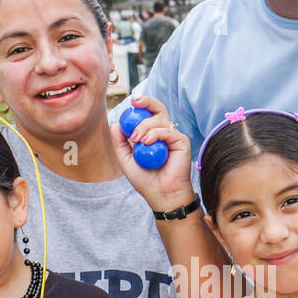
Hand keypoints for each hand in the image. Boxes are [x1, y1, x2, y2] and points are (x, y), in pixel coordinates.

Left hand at [110, 96, 195, 210]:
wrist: (161, 195)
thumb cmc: (146, 181)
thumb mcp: (126, 160)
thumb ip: (120, 143)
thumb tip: (115, 124)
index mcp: (152, 135)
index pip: (148, 114)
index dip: (142, 105)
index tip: (131, 103)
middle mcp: (164, 134)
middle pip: (158, 109)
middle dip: (147, 102)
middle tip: (135, 104)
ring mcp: (173, 137)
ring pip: (160, 119)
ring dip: (144, 126)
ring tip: (137, 141)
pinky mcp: (182, 142)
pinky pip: (168, 131)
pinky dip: (155, 134)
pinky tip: (147, 143)